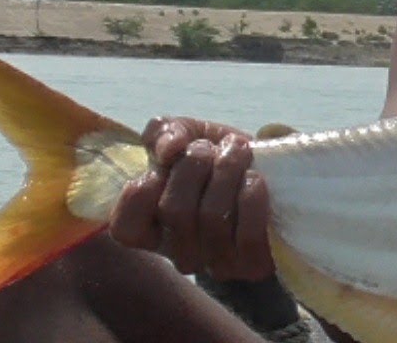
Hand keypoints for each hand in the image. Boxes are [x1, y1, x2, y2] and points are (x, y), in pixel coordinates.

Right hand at [109, 117, 275, 280]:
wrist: (272, 176)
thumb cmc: (218, 159)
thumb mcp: (186, 136)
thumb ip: (164, 132)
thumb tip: (169, 147)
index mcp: (151, 230)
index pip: (125, 227)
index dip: (143, 188)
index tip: (168, 159)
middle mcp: (179, 253)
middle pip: (174, 211)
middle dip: (195, 164)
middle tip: (211, 147)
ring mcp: (215, 263)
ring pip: (212, 217)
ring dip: (227, 172)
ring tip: (238, 152)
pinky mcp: (252, 265)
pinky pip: (247, 236)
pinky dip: (251, 198)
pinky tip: (254, 179)